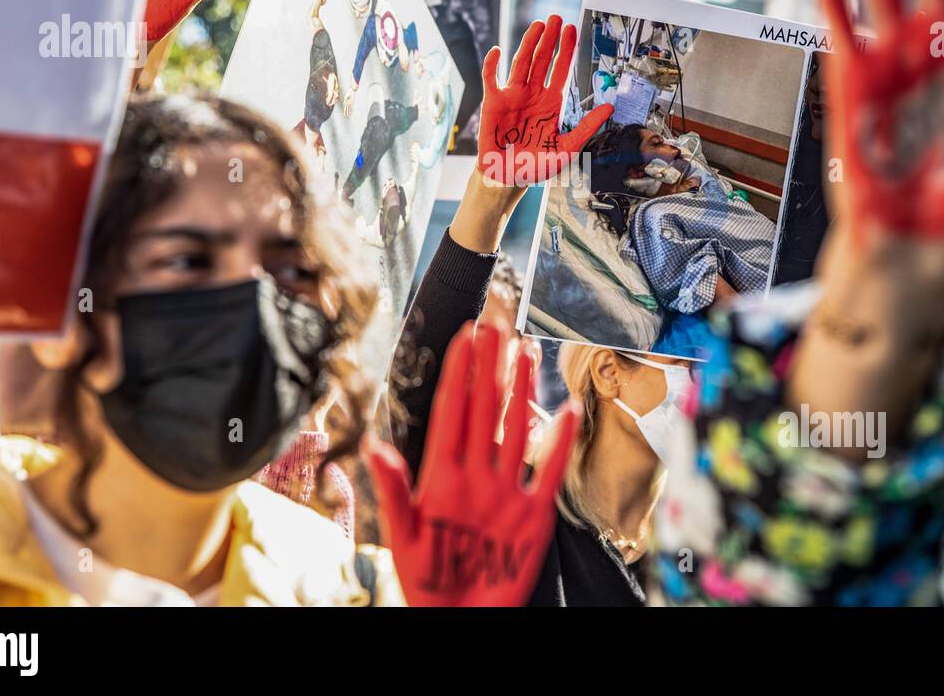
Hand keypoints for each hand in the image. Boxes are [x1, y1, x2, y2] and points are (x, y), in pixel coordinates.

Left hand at [365, 322, 578, 606]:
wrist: (459, 622)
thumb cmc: (425, 582)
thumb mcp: (402, 536)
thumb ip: (394, 491)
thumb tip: (375, 446)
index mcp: (442, 476)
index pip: (452, 411)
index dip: (458, 372)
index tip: (464, 335)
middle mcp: (476, 475)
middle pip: (485, 409)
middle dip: (490, 366)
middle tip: (497, 322)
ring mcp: (507, 493)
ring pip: (516, 431)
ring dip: (521, 392)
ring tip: (526, 351)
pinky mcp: (533, 519)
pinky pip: (548, 474)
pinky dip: (560, 443)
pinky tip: (567, 410)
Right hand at [477, 15, 612, 185]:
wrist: (509, 178)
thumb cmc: (537, 165)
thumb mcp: (568, 148)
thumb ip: (586, 127)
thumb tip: (609, 107)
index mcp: (551, 102)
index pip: (561, 69)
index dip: (566, 49)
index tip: (572, 29)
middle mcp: (533, 93)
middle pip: (542, 59)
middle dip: (550, 39)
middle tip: (556, 18)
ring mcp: (513, 95)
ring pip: (521, 62)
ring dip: (528, 43)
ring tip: (537, 25)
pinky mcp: (493, 102)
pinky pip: (492, 79)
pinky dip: (493, 64)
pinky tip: (498, 50)